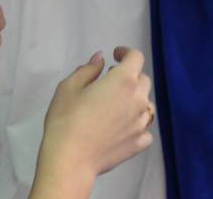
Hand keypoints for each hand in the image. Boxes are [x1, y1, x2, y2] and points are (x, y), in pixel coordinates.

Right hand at [35, 47, 153, 190]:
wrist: (70, 160)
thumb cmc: (66, 120)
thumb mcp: (69, 87)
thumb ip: (88, 69)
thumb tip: (101, 59)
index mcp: (123, 80)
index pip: (136, 57)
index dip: (126, 53)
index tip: (114, 55)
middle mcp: (138, 99)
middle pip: (143, 80)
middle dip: (129, 76)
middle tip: (110, 81)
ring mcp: (141, 123)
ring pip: (146, 104)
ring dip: (135, 100)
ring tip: (116, 106)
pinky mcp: (138, 144)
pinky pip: (145, 130)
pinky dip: (137, 125)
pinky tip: (123, 128)